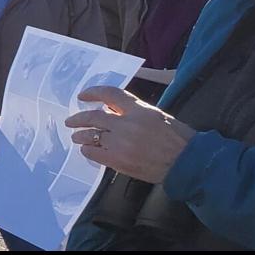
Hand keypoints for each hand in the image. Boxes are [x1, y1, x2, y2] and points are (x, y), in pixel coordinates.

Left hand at [63, 86, 196, 183]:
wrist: (184, 162)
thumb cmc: (176, 138)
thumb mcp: (156, 115)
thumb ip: (134, 111)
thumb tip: (114, 111)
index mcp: (138, 109)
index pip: (110, 94)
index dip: (94, 92)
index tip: (83, 95)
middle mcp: (126, 124)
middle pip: (93, 117)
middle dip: (78, 118)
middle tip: (70, 121)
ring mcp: (121, 143)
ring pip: (91, 136)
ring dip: (81, 135)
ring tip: (76, 137)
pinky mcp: (119, 161)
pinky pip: (95, 154)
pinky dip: (88, 151)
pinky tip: (88, 151)